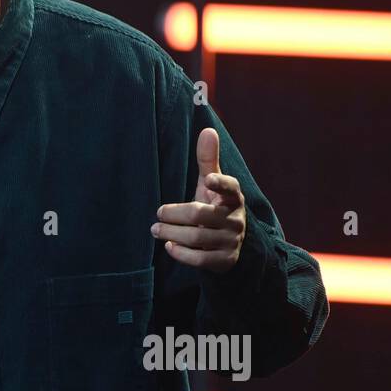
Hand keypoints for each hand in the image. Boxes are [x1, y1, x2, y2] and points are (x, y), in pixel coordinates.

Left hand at [151, 127, 245, 272]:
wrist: (229, 242)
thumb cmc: (215, 204)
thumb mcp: (211, 183)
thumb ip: (208, 159)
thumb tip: (208, 129)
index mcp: (232, 197)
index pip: (230, 188)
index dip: (220, 184)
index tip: (208, 180)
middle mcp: (234, 219)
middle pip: (201, 215)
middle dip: (175, 214)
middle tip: (157, 214)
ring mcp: (231, 241)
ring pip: (198, 238)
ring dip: (172, 233)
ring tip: (156, 229)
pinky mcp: (224, 260)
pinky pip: (201, 260)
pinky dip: (182, 254)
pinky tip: (169, 246)